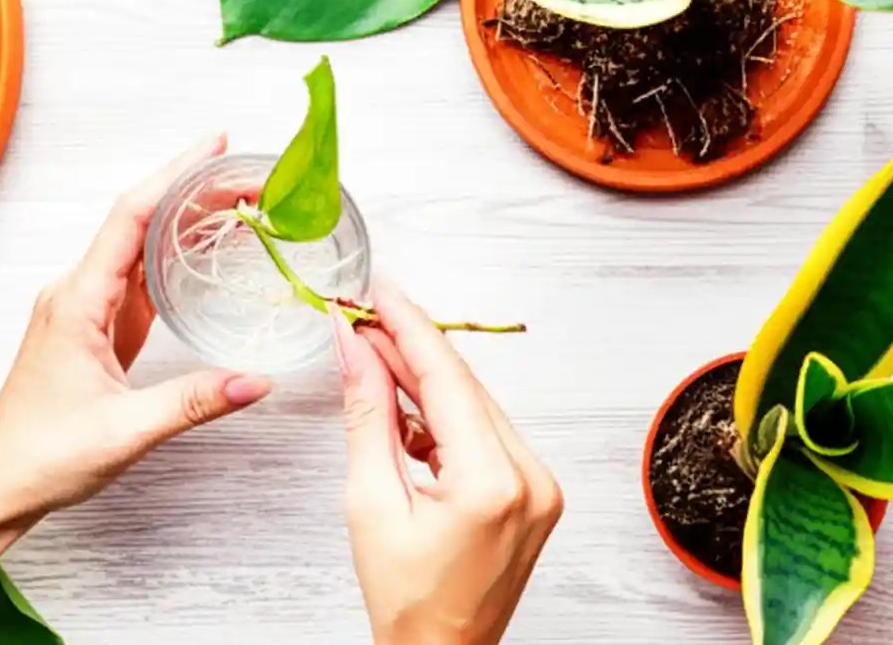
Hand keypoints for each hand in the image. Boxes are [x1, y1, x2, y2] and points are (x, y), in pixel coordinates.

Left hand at [0, 133, 273, 528]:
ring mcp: (83, 308)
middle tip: (247, 177)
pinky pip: (136, 278)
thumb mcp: (126, 431)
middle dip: (193, 190)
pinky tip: (201, 252)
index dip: (175, 174)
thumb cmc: (43, 456)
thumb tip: (256, 381)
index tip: (214, 145)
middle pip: (139, 221)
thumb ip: (194, 401)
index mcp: (77, 301)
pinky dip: (172, 258)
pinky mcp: (94, 328)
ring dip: (185, 221)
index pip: (131, 217)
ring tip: (237, 204)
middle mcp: (76, 293)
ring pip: (139, 247)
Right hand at [333, 280, 562, 644]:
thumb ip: (366, 415)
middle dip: (409, 347)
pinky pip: (485, 433)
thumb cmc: (407, 600)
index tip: (378, 291)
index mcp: (493, 483)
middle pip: (464, 386)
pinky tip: (404, 408)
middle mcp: (531, 478)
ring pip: (475, 405)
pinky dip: (444, 415)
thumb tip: (354, 349)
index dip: (407, 326)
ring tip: (373, 356)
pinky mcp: (534, 491)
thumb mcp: (370, 501)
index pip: (447, 379)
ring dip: (425, 379)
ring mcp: (539, 485)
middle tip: (362, 316)